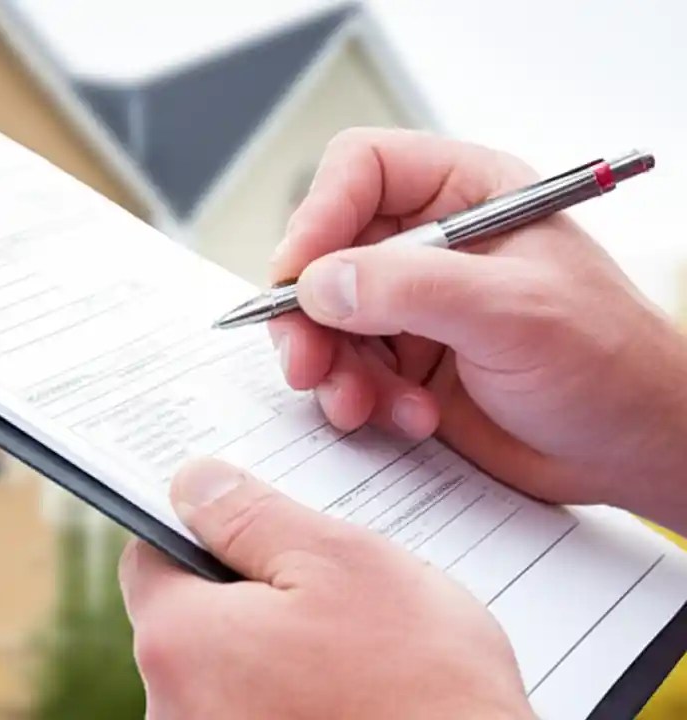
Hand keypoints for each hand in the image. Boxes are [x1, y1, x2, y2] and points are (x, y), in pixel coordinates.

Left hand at [121, 458, 532, 719]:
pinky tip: (354, 704)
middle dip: (247, 601)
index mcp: (178, 643)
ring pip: (226, 677)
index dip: (201, 534)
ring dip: (274, 660)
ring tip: (355, 660)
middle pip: (190, 624)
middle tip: (328, 596)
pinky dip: (292, 706)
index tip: (249, 530)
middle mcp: (172, 711)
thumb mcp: (344, 565)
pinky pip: (253, 717)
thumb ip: (251, 516)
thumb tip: (193, 485)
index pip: (149, 561)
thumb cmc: (424, 691)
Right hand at [270, 128, 686, 532]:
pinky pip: (344, 370)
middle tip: (306, 363)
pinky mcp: (404, 362)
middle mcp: (430, 244)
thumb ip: (412, 290)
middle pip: (325, 251)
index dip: (320, 214)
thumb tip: (320, 283)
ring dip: (332, 368)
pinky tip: (404, 419)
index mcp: (466, 194)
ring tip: (360, 405)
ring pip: (323, 318)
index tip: (298, 275)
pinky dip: (357, 399)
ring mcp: (413, 305)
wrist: (633, 450)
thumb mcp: (514, 315)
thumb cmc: (609, 364)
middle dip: (308, 314)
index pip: (362, 170)